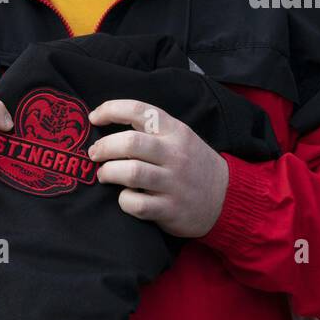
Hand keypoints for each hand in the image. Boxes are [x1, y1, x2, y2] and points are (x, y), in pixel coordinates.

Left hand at [87, 99, 229, 237]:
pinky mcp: (170, 209)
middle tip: (94, 154)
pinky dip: (123, 200)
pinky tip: (125, 198)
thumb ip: (152, 130)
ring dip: (108, 173)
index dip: (111, 110)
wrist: (225, 197)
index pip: (140, 111)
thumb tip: (107, 122)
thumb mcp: (180, 138)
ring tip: (104, 174)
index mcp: (176, 132)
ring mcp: (174, 183)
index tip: (94, 117)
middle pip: (131, 143)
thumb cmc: (192, 164)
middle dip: (104, 147)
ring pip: (130, 172)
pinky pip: (136, 204)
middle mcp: (176, 155)